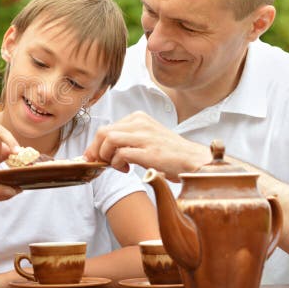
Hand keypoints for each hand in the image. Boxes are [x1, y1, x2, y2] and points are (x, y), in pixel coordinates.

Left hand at [83, 111, 210, 181]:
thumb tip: (101, 150)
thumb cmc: (169, 153)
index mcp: (138, 118)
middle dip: (95, 150)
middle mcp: (140, 123)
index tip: (94, 156)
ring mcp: (145, 136)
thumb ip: (126, 140)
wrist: (194, 161)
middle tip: (98, 162)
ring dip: (106, 156)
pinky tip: (126, 169)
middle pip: (103, 132)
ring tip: (115, 165)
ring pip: (109, 140)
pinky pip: (121, 154)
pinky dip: (117, 164)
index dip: (96, 144)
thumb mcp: (146, 138)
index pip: (107, 127)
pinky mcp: (149, 151)